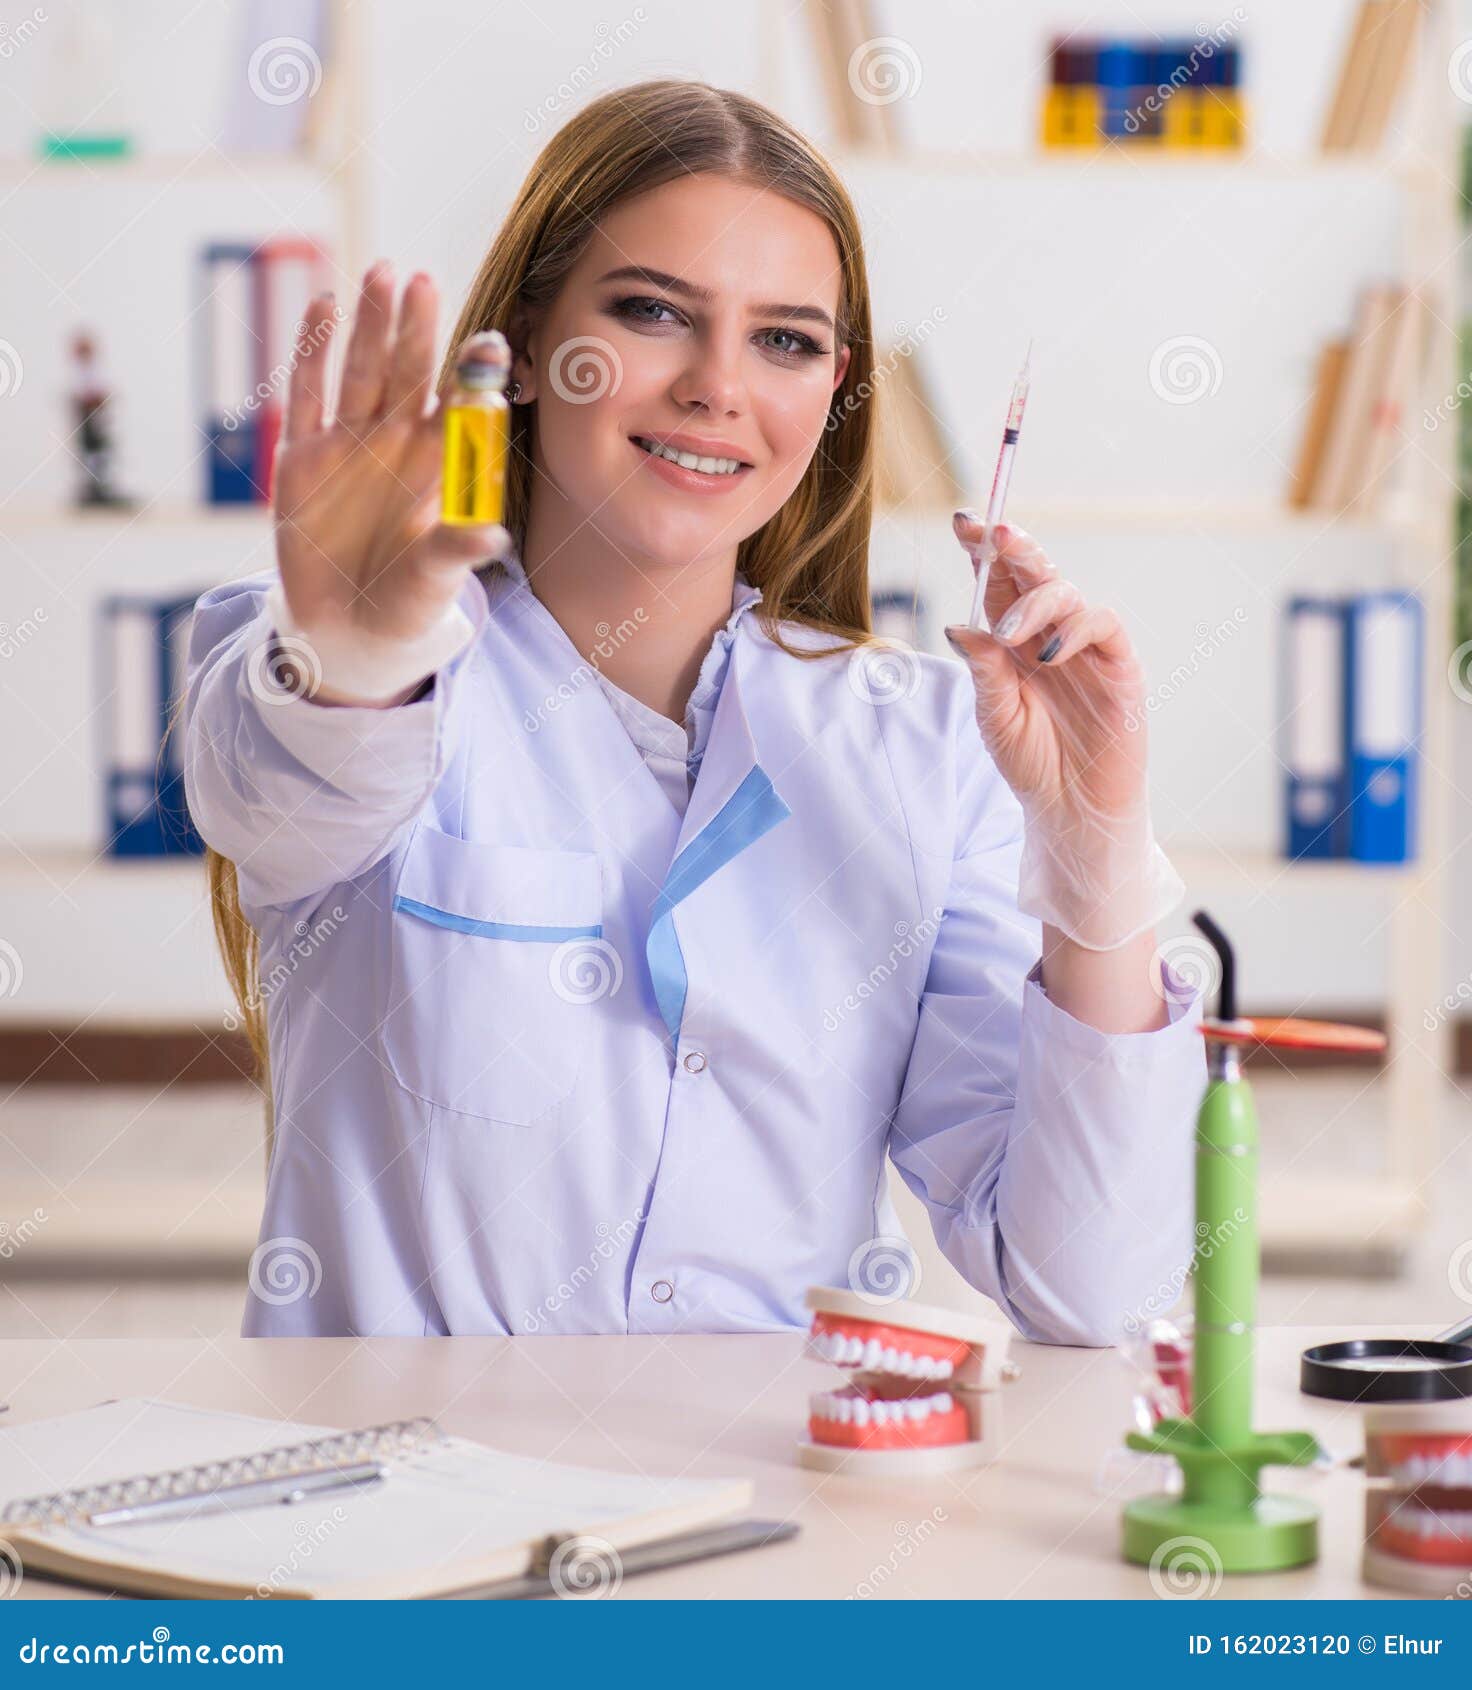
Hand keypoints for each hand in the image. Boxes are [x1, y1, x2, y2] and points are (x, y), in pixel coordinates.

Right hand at [272, 261, 510, 689]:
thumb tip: (494, 537)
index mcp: (437, 468)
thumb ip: (456, 550)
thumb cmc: (404, 604)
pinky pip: (307, 395)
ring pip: (360, 371)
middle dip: (416, 329)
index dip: (471, 375)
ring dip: (370, 324)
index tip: (489, 342)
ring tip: (382, 274)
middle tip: (423, 281)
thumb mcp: (433, 580)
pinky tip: (323, 306)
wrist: (346, 631)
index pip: (458, 409)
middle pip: (408, 374)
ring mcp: (348, 445)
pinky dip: (312, 352)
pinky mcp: (301, 458)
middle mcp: (396, 445)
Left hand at [945, 516, 1145, 821]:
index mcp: (1011, 638)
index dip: (983, 549)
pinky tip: (1049, 654)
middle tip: (992, 532)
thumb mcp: (994, 715)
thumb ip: (983, 669)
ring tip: (1009, 635)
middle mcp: (1047, 632)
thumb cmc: (1031, 760)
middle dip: (1012, 547)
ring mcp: (1084, 645)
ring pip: (1065, 593)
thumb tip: (957, 624)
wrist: (1071, 808)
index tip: (962, 524)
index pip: (997, 581)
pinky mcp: (1117, 664)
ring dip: (1034, 602)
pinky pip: (1102, 624)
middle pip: (1032, 573)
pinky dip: (1075, 629)